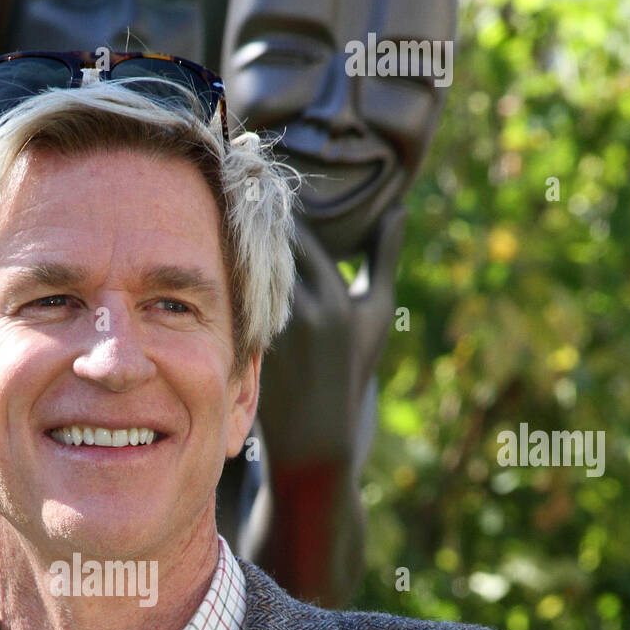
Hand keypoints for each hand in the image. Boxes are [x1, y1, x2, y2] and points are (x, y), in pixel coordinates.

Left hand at [258, 205, 406, 464]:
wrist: (317, 433)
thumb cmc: (352, 366)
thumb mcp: (376, 312)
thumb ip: (383, 256)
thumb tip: (398, 206)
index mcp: (333, 301)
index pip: (299, 234)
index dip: (286, 211)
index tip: (279, 196)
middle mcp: (299, 315)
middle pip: (266, 252)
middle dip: (260, 228)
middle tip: (250, 203)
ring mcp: (268, 333)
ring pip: (247, 275)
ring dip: (243, 256)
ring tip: (238, 235)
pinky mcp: (245, 347)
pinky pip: (235, 303)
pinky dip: (234, 286)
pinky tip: (231, 278)